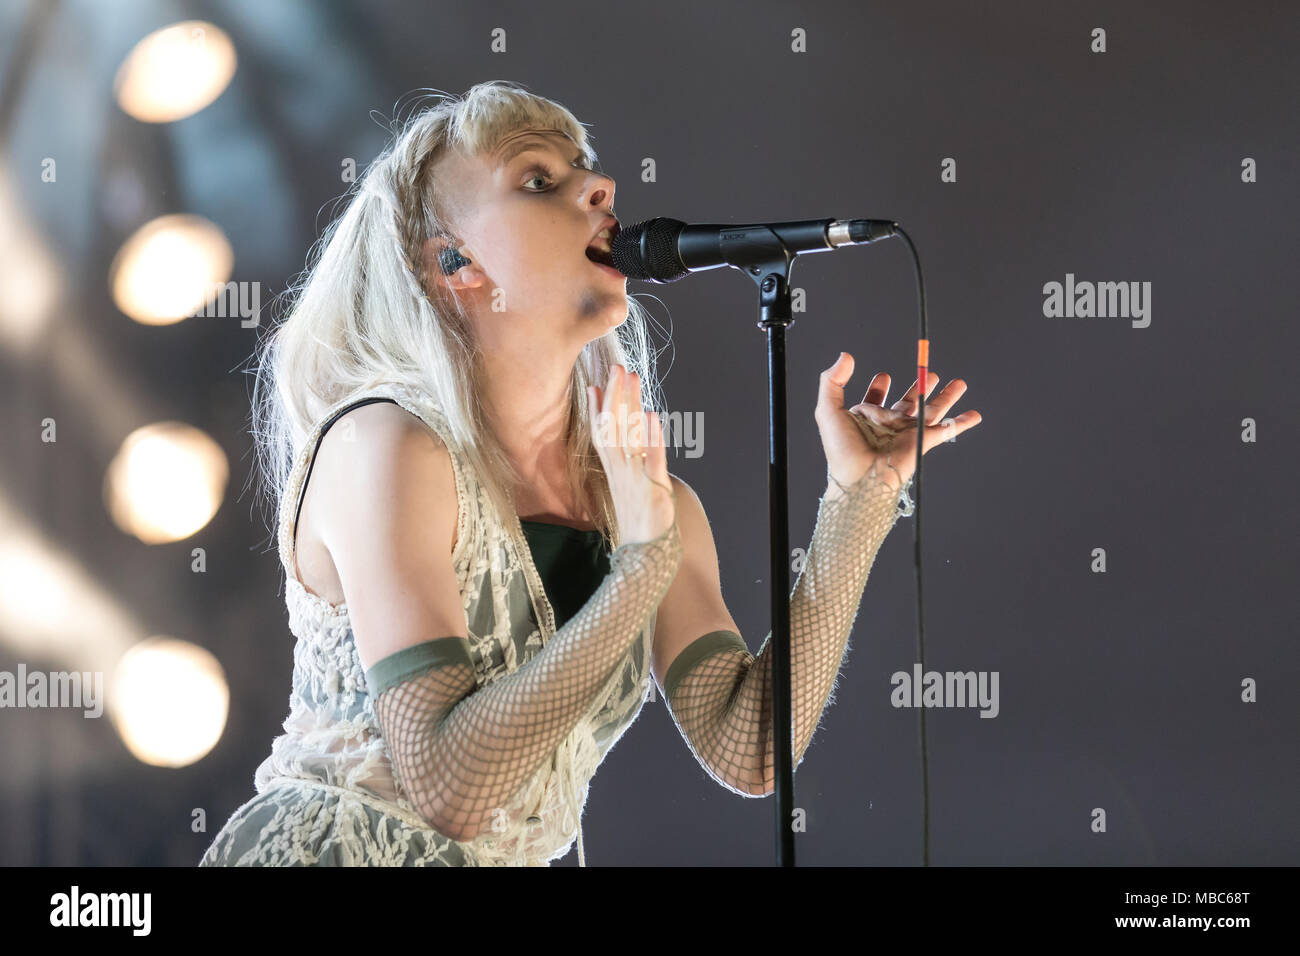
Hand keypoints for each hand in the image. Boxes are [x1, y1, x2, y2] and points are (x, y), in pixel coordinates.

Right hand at [587, 365, 676, 544]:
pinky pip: (651, 458)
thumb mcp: (627, 489)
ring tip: (632, 379)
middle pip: (612, 428)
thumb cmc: (639, 521)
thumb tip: (619, 443)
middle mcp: (620, 472)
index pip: (601, 434)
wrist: (645, 555)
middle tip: (617, 367)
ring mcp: (635, 478)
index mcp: (614, 472)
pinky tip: (651, 416)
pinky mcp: (654, 488)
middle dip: (615, 396)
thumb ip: (623, 464)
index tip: (595, 382)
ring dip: (630, 406)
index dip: (598, 409)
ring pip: (629, 436)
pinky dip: (651, 437)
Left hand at [814, 352, 982, 491]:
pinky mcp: (922, 441)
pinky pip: (947, 429)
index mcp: (866, 419)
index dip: (879, 387)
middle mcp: (888, 425)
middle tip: (931, 373)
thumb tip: (846, 356)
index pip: (875, 399)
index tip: (884, 376)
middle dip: (919, 387)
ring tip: (958, 382)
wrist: (861, 479)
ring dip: (946, 396)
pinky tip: (974, 415)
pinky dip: (961, 422)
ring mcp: (907, 433)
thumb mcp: (827, 409)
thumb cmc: (842, 450)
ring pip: (931, 410)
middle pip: (908, 401)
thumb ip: (832, 380)